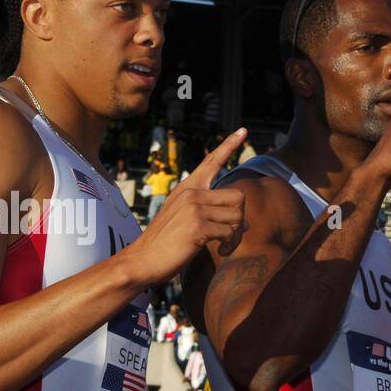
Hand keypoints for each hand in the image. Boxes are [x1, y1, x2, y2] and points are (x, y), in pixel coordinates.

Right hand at [124, 128, 249, 284]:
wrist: (143, 260)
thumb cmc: (167, 243)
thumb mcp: (187, 220)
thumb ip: (212, 214)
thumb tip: (246, 222)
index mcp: (188, 188)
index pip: (212, 161)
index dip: (229, 145)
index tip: (243, 130)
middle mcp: (192, 193)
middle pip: (238, 196)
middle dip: (240, 219)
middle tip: (230, 237)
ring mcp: (195, 208)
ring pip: (238, 216)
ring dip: (237, 235)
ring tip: (224, 246)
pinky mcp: (198, 226)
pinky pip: (230, 233)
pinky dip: (230, 245)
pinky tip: (220, 251)